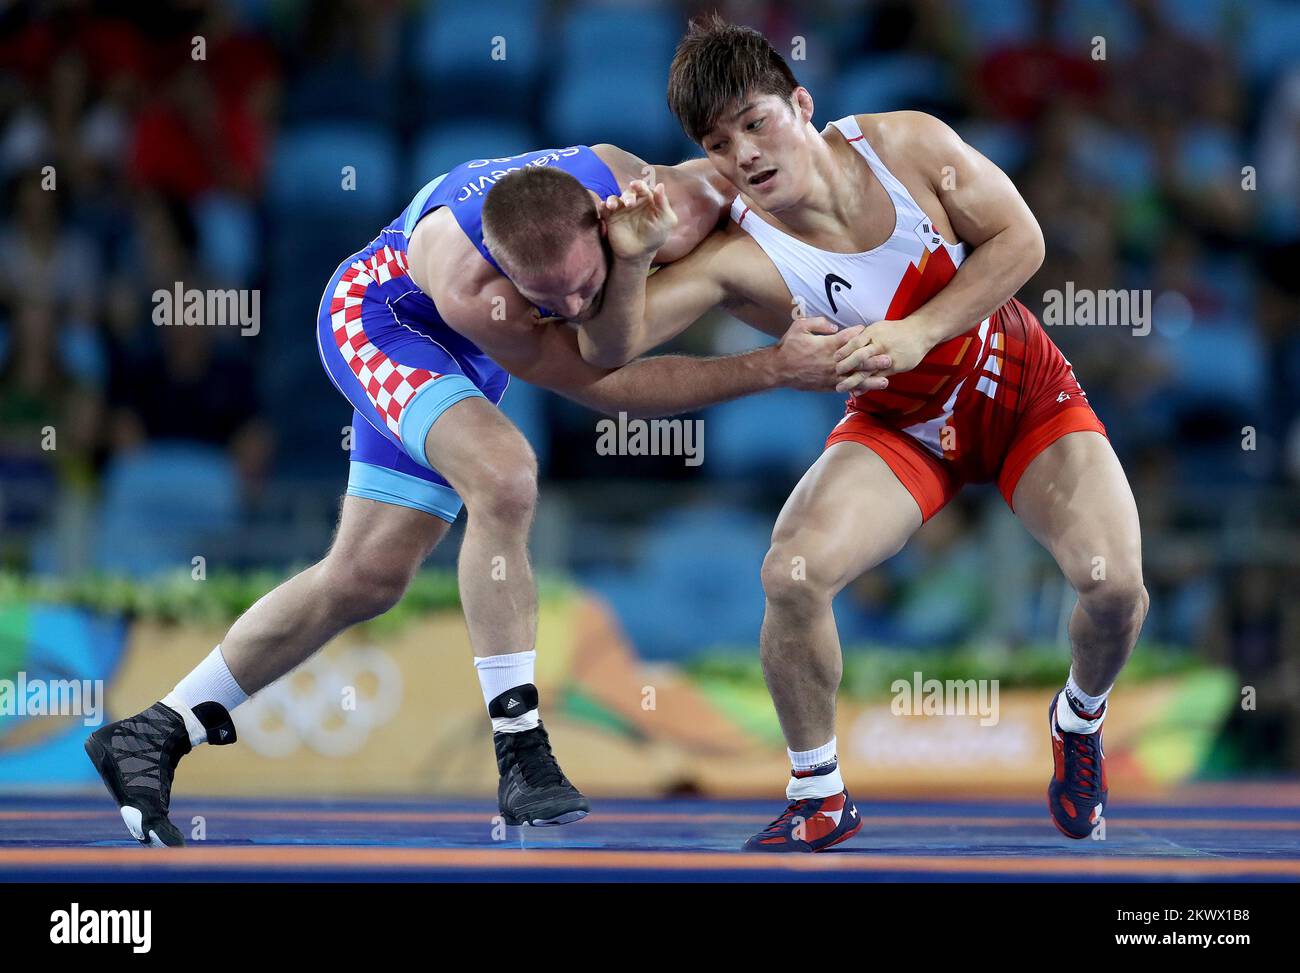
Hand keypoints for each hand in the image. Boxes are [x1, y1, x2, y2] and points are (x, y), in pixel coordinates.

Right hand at [599, 179, 677, 260]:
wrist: (639, 254)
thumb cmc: (655, 236)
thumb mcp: (666, 220)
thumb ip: (663, 203)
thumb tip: (660, 185)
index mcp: (647, 200)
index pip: (642, 188)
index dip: (639, 185)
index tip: (636, 186)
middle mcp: (633, 202)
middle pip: (628, 192)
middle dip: (628, 196)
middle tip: (629, 204)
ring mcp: (621, 210)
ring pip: (614, 198)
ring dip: (612, 200)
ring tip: (612, 206)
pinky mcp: (610, 218)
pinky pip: (604, 209)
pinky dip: (603, 206)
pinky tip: (605, 207)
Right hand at [775, 316, 891, 392]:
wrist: (778, 369)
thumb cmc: (789, 346)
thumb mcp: (799, 327)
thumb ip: (818, 323)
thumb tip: (834, 325)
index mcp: (825, 346)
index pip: (846, 339)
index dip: (858, 333)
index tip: (867, 329)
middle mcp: (830, 362)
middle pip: (855, 361)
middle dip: (873, 360)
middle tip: (888, 359)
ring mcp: (830, 376)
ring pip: (853, 378)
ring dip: (870, 379)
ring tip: (885, 380)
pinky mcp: (827, 385)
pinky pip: (845, 387)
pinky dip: (857, 389)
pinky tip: (869, 390)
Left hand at [833, 317, 932, 392]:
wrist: (920, 332)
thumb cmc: (896, 331)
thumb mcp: (878, 328)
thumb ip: (864, 337)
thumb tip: (846, 342)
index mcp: (873, 333)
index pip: (855, 342)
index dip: (844, 350)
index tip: (835, 358)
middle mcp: (878, 345)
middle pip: (859, 356)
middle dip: (846, 366)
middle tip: (835, 373)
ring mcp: (886, 356)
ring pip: (867, 369)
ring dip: (853, 380)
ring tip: (841, 387)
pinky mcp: (894, 366)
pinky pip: (878, 377)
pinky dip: (867, 385)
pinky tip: (857, 392)